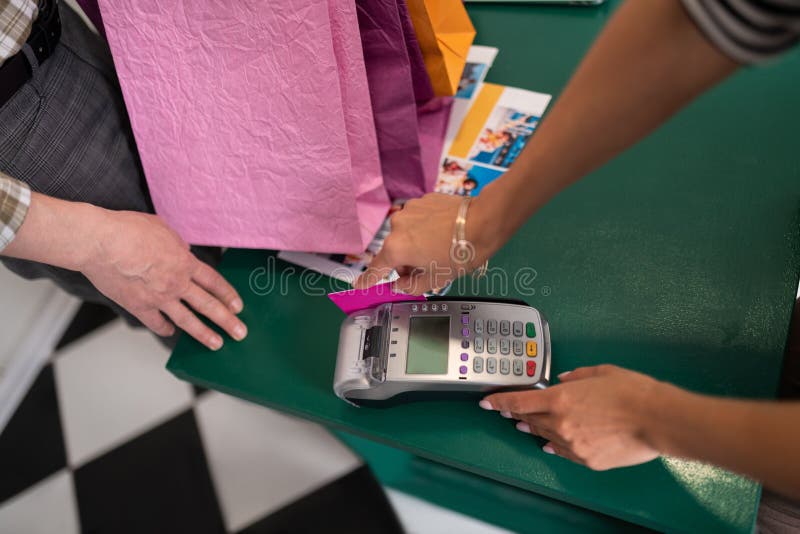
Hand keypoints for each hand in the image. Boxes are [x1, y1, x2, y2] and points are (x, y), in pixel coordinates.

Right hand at [80, 210, 245, 349]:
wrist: (100, 243)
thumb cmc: (128, 230)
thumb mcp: (162, 228)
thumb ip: (175, 243)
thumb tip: (181, 250)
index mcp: (184, 262)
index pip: (214, 282)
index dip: (228, 294)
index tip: (238, 306)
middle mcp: (176, 283)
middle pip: (208, 305)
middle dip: (227, 320)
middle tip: (240, 333)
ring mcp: (158, 298)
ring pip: (187, 321)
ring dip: (204, 334)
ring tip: (217, 344)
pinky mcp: (138, 306)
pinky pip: (156, 323)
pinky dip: (164, 329)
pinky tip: (171, 333)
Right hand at [354, 193, 497, 294]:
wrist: (483, 221)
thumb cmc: (460, 253)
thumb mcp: (435, 279)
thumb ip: (410, 286)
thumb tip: (399, 285)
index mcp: (396, 249)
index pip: (376, 269)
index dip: (368, 279)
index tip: (360, 285)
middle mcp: (397, 226)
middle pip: (394, 251)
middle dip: (406, 262)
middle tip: (429, 267)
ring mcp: (410, 210)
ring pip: (407, 233)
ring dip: (417, 242)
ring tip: (441, 246)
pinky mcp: (423, 199)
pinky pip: (418, 219)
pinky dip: (425, 227)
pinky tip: (443, 231)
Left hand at [481, 365, 670, 469]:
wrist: (657, 419)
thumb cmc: (633, 393)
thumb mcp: (600, 372)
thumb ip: (577, 376)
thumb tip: (565, 379)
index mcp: (561, 398)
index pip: (518, 401)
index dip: (498, 402)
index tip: (486, 403)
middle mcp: (562, 423)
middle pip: (530, 420)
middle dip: (516, 415)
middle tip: (506, 411)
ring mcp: (573, 444)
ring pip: (544, 436)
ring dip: (533, 429)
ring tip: (524, 425)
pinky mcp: (588, 460)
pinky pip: (563, 452)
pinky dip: (553, 446)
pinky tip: (548, 444)